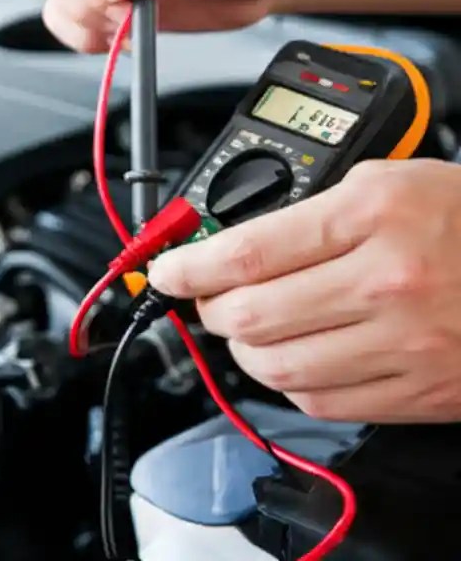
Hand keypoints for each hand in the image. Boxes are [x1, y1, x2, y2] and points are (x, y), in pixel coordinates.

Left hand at [146, 159, 460, 423]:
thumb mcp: (388, 182)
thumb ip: (307, 210)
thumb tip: (228, 244)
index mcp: (373, 216)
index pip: (247, 251)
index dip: (187, 266)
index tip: (164, 270)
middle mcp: (387, 282)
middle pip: (251, 317)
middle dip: (209, 311)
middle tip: (204, 298)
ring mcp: (405, 343)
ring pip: (277, 367)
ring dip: (244, 350)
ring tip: (249, 327)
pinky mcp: (418, 390)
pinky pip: (321, 401)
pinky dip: (291, 382)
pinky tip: (297, 355)